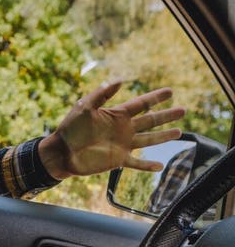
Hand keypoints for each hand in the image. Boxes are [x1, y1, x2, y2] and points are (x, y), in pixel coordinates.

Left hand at [38, 81, 184, 179]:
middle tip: (183, 110)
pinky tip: (160, 166)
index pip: (142, 104)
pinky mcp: (118, 160)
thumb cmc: (70, 128)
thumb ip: (101, 94)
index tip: (170, 91)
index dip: (156, 98)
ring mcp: (122, 145)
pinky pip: (136, 164)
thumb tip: (119, 80)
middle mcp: (123, 129)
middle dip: (166, 115)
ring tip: (180, 132)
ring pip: (148, 140)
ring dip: (163, 137)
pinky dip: (147, 166)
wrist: (62, 152)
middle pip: (150, 120)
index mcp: (117, 114)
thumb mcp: (84, 107)